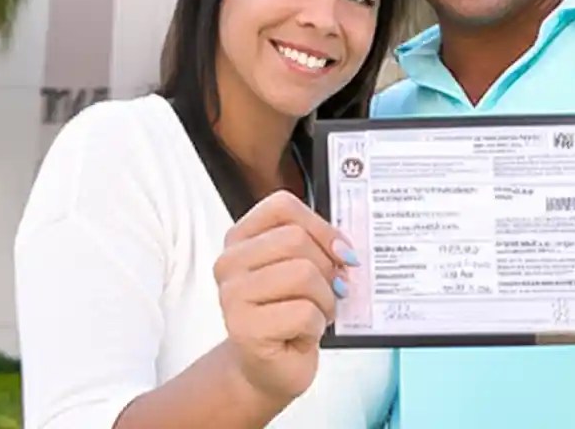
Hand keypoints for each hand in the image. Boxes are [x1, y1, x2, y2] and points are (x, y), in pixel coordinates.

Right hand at [213, 189, 358, 401]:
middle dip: (327, 268)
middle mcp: (229, 262)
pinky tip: (301, 334)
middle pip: (296, 239)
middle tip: (329, 291)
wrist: (268, 368)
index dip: (321, 226)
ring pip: (303, 274)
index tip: (340, 250)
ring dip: (324, 300)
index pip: (283, 206)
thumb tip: (345, 249)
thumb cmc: (288, 314)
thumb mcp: (302, 269)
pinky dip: (316, 326)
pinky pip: (304, 312)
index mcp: (241, 238)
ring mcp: (232, 295)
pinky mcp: (244, 328)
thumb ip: (317, 247)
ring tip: (313, 314)